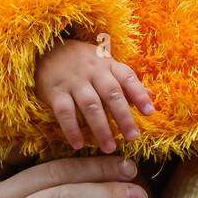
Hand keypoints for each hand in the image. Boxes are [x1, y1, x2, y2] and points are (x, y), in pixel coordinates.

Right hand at [36, 39, 154, 152]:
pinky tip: (78, 144)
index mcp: (107, 64)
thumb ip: (125, 80)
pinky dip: (72, 129)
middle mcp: (92, 71)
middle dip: (123, 117)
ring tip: (109, 147)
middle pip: (111, 94)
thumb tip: (151, 95)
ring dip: (101, 128)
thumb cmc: (81, 61)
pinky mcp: (55, 91)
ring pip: (91, 105)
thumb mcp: (104, 64)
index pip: (127, 78)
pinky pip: (64, 112)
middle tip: (133, 137)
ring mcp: (73, 81)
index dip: (139, 94)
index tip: (150, 112)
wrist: (45, 50)